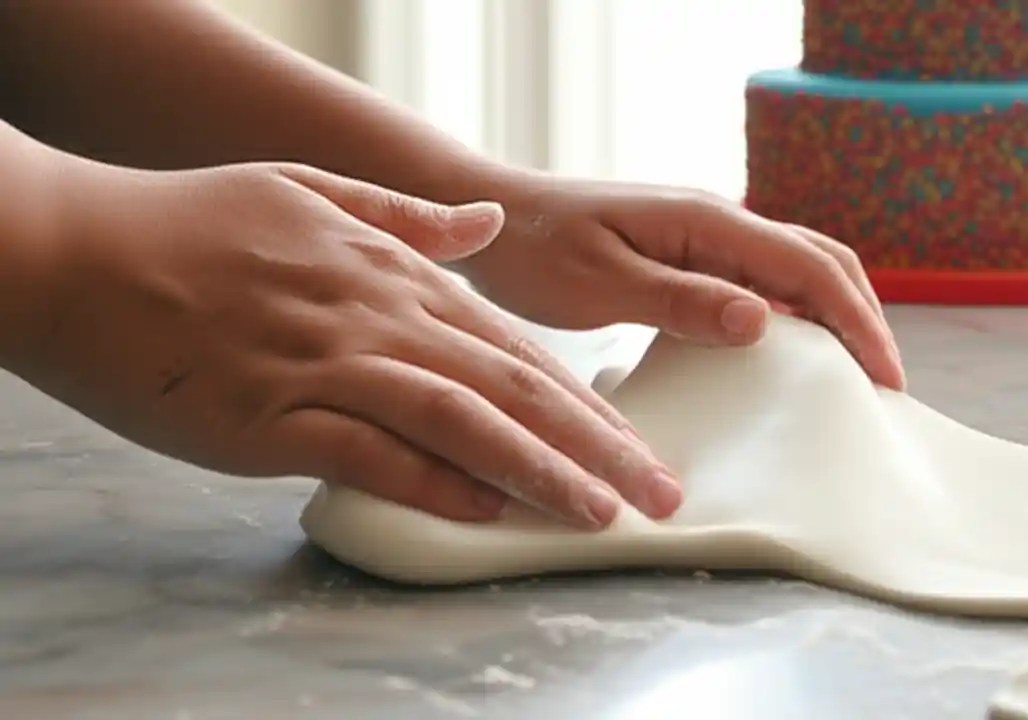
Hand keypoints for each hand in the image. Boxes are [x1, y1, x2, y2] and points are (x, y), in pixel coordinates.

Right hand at [21, 160, 682, 528]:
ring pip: (462, 419)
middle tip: (660, 493)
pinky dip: (434, 483)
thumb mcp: (307, 192)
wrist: (77, 250)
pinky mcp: (271, 414)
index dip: (585, 399)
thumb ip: (406, 214)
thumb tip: (486, 224)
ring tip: (604, 515)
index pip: (513, 345)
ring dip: (541, 471)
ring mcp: (327, 364)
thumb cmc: (190, 223)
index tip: (636, 443)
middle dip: (597, 444)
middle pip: (512, 384)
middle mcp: (376, 317)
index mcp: (391, 273)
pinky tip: (488, 512)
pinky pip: (370, 453)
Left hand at [455, 177, 905, 389]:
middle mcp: (719, 221)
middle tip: (885, 386)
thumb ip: (680, 301)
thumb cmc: (536, 251)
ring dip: (835, 315)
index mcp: (707, 222)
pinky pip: (762, 281)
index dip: (856, 323)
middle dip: (862, 319)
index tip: (885, 380)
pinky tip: (794, 355)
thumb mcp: (601, 283)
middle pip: (821, 261)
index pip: (811, 268)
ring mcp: (708, 236)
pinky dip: (796, 316)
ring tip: (854, 374)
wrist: (496, 221)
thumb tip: (763, 321)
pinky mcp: (691, 255)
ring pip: (797, 269)